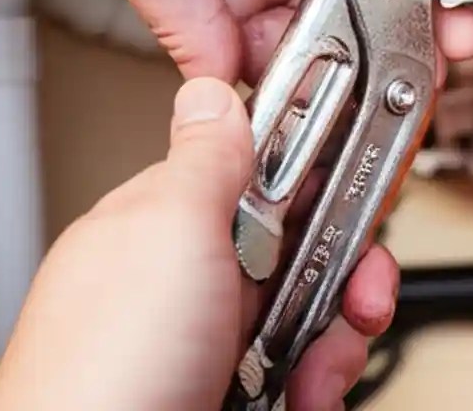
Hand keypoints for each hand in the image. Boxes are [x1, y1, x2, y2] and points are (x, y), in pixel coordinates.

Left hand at [0, 78, 388, 410]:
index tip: (373, 188)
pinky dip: (315, 393)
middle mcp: (193, 282)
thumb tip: (214, 93)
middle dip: (345, 278)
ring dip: (332, 348)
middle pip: (309, 251)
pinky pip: (303, 379)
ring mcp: (210, 345)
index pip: (271, 172)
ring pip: (315, 322)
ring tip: (306, 377)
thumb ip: (206, 159)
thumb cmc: (99, 372)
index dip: (331, 179)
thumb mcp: (168, 234)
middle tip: (349, 299)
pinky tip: (296, 401)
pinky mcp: (231, 394)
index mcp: (172, 222)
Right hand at [1, 0, 472, 82]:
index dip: (313, 94)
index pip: (266, 68)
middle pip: (324, 37)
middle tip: (426, 78)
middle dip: (377, 61)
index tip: (362, 113)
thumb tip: (219, 90)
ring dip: (403, 15)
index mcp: (203, 1)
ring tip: (444, 34)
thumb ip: (188, 24)